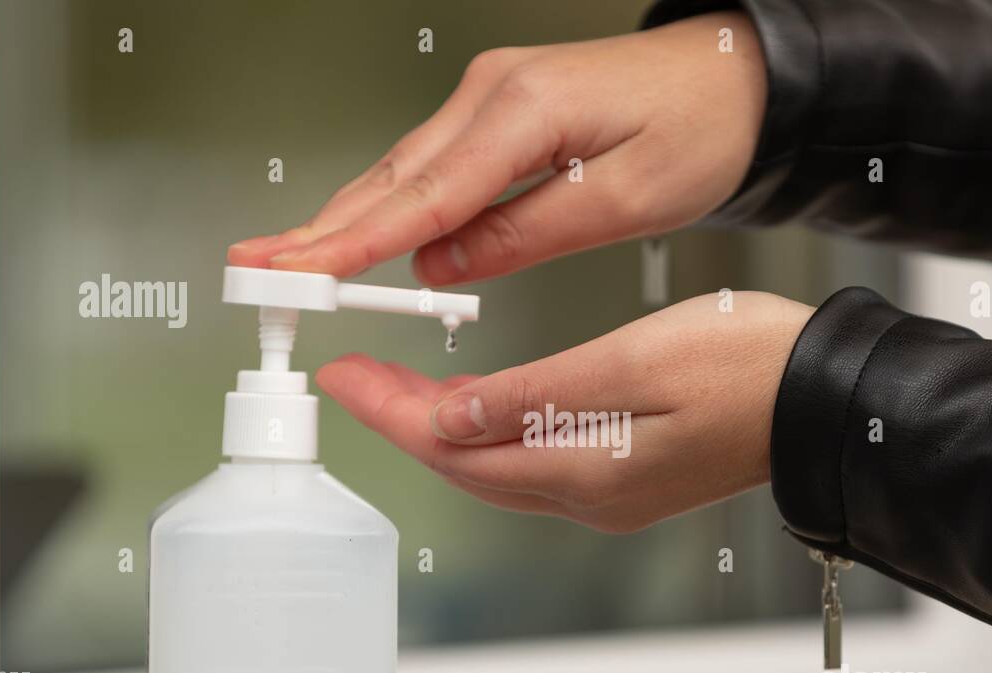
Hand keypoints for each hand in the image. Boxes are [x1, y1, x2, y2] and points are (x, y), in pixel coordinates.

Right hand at [228, 12, 766, 283]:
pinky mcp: (497, 115)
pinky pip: (428, 168)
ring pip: (400, 172)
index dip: (353, 243)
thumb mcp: (628, 197)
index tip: (300, 274)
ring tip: (286, 262)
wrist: (734, 79)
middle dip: (318, 230)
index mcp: (522, 109)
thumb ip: (529, 231)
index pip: (421, 194)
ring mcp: (488, 100)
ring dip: (342, 220)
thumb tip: (446, 266)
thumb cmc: (701, 126)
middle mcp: (491, 94)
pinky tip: (357, 234)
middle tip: (257, 270)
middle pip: (390, 178)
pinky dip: (387, 207)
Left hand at [315, 292, 811, 532]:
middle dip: (401, 420)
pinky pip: (531, 464)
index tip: (343, 375)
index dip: (390, 411)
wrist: (821, 402)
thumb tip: (452, 416)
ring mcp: (606, 496)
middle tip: (356, 375)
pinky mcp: (623, 481)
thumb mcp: (635, 364)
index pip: (453, 447)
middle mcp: (585, 497)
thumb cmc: (746, 369)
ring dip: (441, 429)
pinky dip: (490, 434)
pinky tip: (478, 405)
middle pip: (464, 465)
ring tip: (398, 385)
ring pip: (494, 469)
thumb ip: (537, 395)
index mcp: (581, 470)